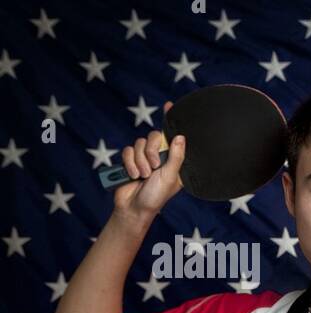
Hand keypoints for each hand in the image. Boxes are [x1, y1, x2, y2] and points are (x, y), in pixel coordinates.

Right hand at [113, 101, 185, 215]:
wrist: (134, 207)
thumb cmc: (156, 196)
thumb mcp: (169, 176)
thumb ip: (176, 156)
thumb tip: (181, 136)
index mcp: (174, 160)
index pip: (173, 136)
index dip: (170, 121)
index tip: (169, 105)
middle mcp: (160, 156)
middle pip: (153, 136)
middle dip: (151, 151)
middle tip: (154, 167)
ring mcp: (144, 158)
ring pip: (139, 143)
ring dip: (140, 161)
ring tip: (143, 176)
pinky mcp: (130, 160)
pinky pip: (127, 151)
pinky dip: (129, 163)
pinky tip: (133, 175)